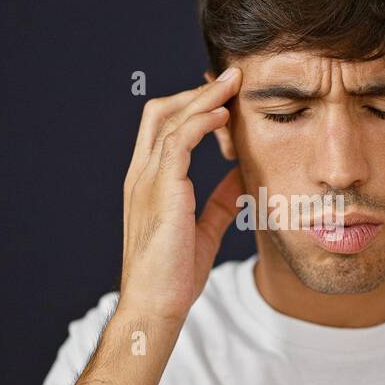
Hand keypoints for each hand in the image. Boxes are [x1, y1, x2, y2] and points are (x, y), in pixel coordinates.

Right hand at [118, 68, 245, 323]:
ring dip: (204, 96)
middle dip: (196, 91)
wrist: (156, 306)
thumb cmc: (175, 276)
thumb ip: (219, 201)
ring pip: (170, 118)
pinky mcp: (161, 190)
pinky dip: (201, 121)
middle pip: (161, 111)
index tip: (224, 95)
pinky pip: (179, 140)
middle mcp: (141, 174)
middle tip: (232, 78)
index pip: (162, 127)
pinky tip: (224, 115)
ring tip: (233, 83)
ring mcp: (147, 180)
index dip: (192, 105)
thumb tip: (242, 177)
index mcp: (147, 183)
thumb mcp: (203, 230)